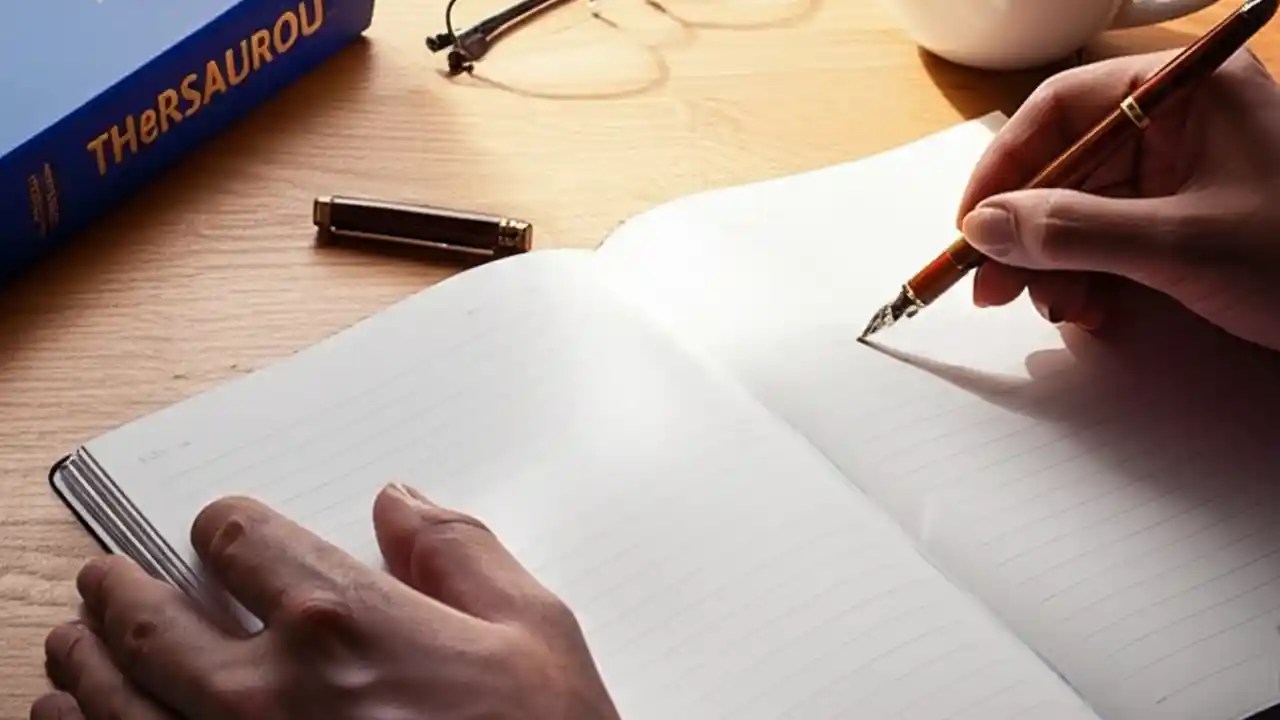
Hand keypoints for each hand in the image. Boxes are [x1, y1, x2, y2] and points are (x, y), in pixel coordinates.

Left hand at [31, 485, 620, 719]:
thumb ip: (460, 549)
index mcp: (345, 623)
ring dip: (82, 663)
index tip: (219, 528)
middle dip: (121, 590)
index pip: (244, 539)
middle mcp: (270, 690)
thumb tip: (403, 501)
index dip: (223, 523)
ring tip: (71, 644)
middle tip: (104, 579)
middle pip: (153, 620)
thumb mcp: (534, 632)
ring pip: (115, 700)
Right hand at [957, 48, 1279, 352]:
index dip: (1006, 168)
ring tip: (1060, 311)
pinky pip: (1114, 238)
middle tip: (992, 286)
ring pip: (1084, 209)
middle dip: (1028, 232)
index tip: (972, 224)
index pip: (1063, 109)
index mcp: (1188, 92)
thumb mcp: (1182, 246)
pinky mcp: (1189, 218)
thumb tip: (986, 226)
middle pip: (1067, 165)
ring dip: (1057, 265)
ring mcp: (1186, 172)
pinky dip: (1092, 277)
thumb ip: (1075, 232)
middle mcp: (1182, 123)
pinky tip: (1093, 312)